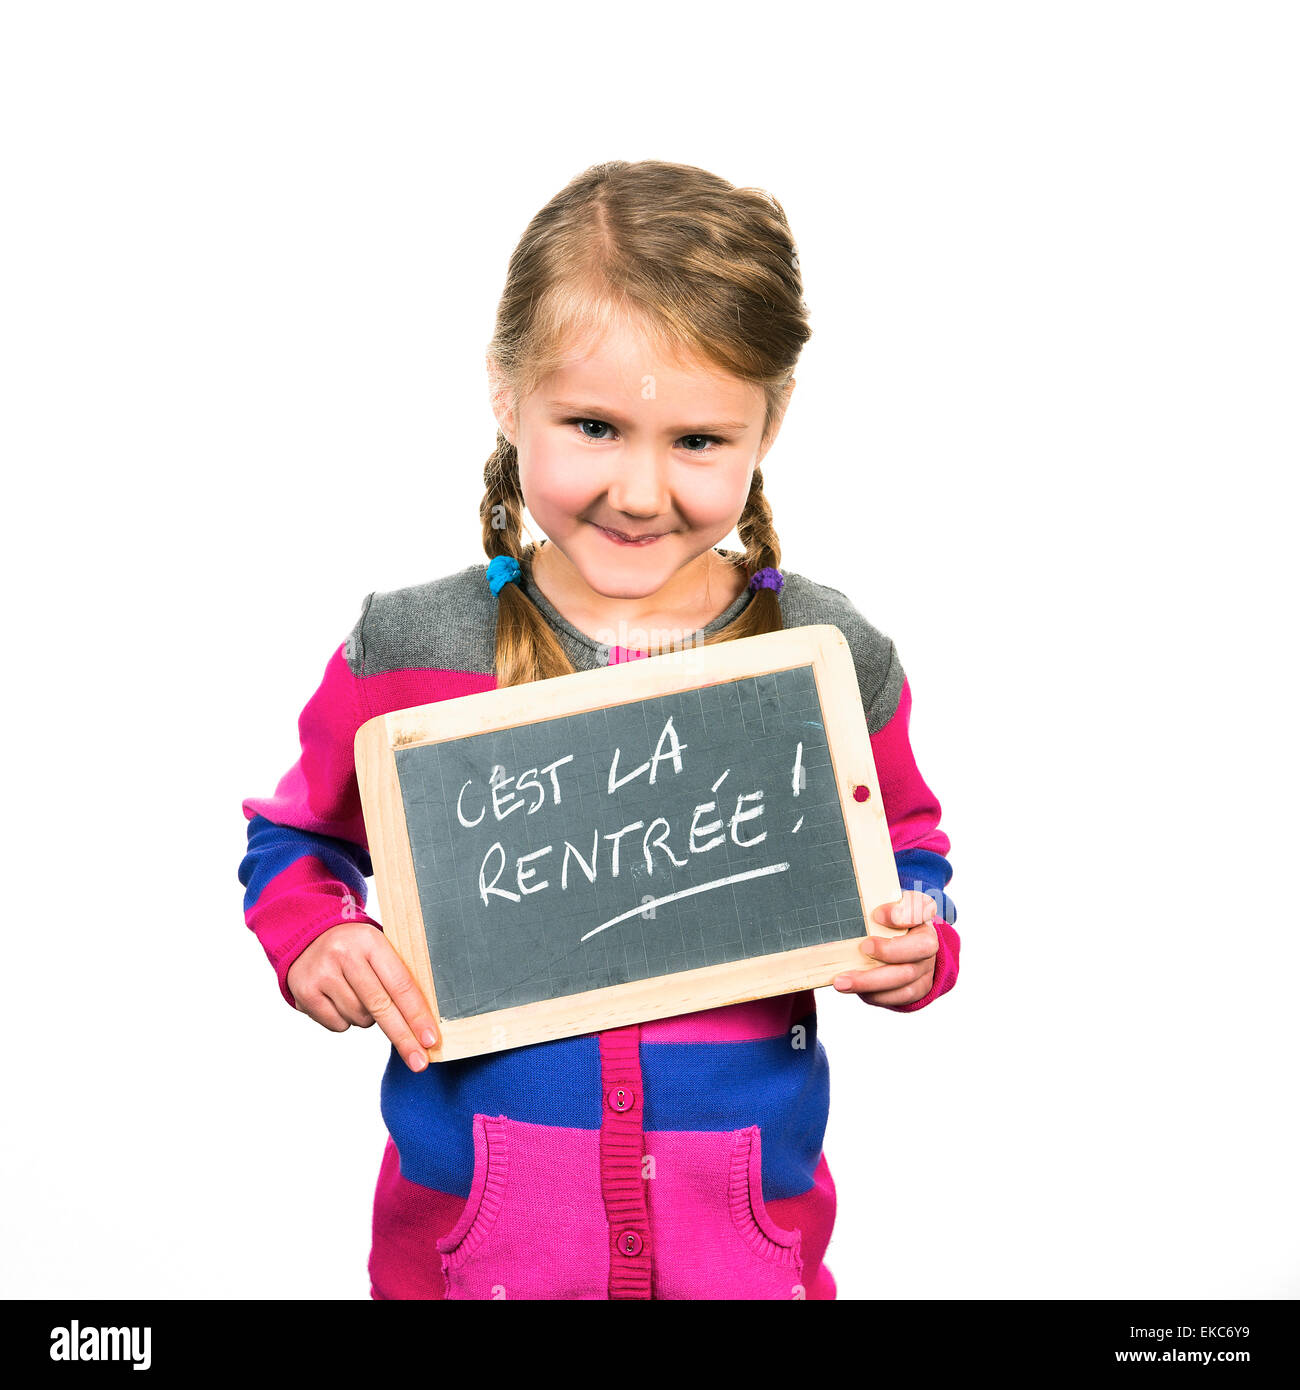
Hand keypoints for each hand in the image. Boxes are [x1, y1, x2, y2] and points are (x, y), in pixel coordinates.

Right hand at [287, 921, 438, 1070]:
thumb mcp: (377, 948)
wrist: (306, 936)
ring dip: (368, 1018)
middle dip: (403, 1038)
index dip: (417, 1015)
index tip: (430, 1040)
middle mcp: (344, 955)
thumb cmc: (355, 948)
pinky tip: (340, 1000)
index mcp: (370, 941)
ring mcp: (322, 974)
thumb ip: (398, 975)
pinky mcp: (304, 992)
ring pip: (360, 1018)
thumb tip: (424, 1022)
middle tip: (419, 1062)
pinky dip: (346, 1020)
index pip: (400, 984)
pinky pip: (338, 1025)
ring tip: (360, 995)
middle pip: (381, 1007)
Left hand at [831, 891, 938, 1007]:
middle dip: (889, 951)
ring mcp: (926, 968)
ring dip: (871, 981)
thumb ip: (876, 903)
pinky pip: (900, 996)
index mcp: (921, 916)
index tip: (877, 915)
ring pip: (906, 979)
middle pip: (921, 948)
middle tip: (863, 948)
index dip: (904, 913)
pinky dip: (876, 994)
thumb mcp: (884, 905)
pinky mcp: (919, 988)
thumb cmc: (887, 923)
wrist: (902, 943)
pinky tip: (855, 990)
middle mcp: (929, 943)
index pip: (923, 908)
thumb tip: (865, 913)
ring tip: (842, 981)